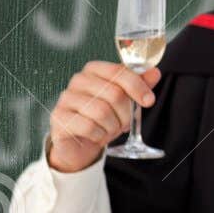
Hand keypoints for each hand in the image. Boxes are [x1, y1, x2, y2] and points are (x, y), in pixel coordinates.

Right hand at [46, 61, 160, 172]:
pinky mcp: (59, 117)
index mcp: (94, 70)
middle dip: (126, 113)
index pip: (119, 71)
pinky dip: (99, 135)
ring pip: (102, 111)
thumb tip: (154, 72)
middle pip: (114, 93)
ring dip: (112, 126)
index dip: (138, 86)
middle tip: (124, 123)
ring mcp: (65, 98)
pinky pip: (88, 126)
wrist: (80, 142)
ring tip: (109, 129)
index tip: (149, 101)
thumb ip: (139, 85)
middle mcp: (78, 80)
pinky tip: (97, 135)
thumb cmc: (104, 117)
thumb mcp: (125, 101)